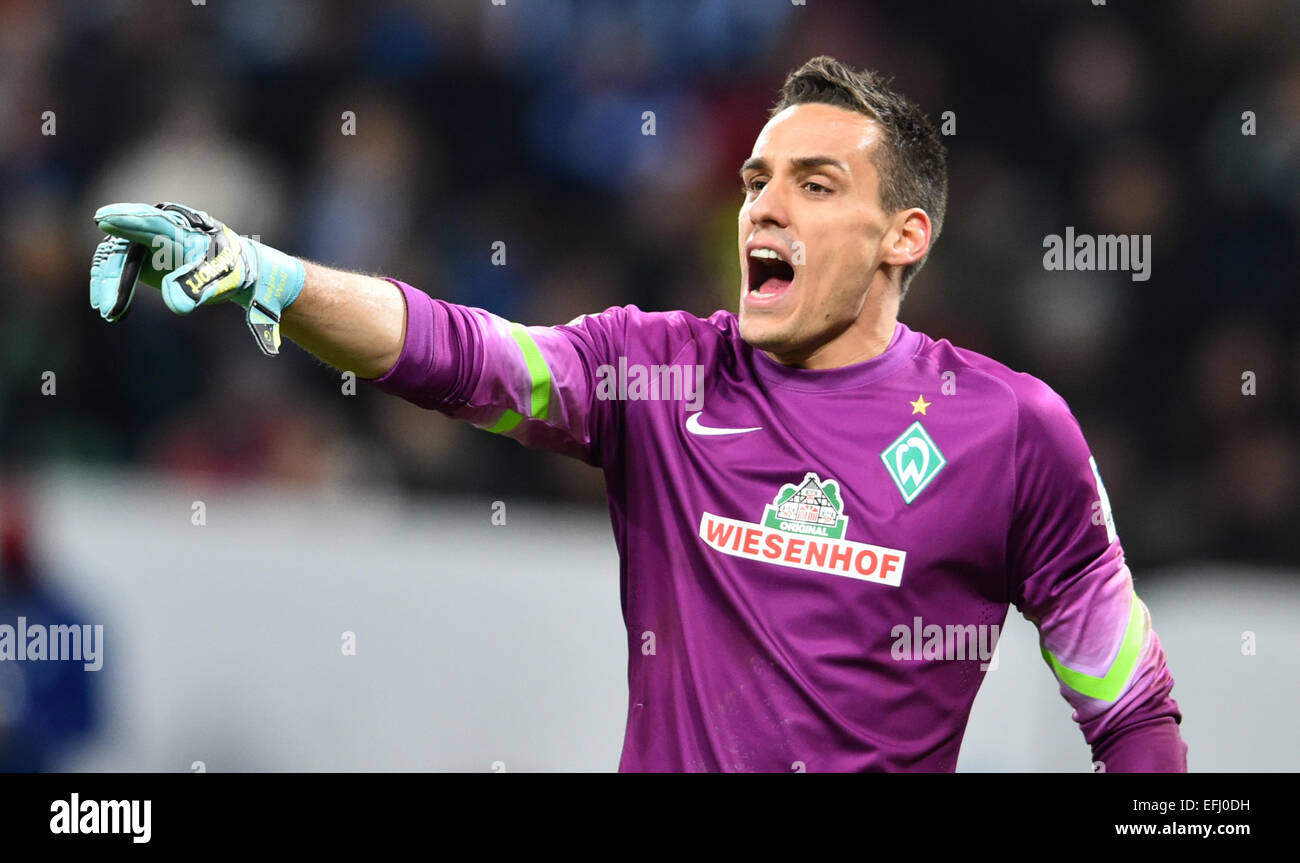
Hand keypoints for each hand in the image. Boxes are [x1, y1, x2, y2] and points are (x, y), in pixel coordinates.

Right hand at [90, 202, 304, 355]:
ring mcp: (143, 241)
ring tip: (108, 313)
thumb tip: (175, 305)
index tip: (103, 217)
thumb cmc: (228, 268)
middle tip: (106, 307)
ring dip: (108, 285)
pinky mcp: (138, 256)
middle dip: (111, 276)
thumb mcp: (218, 278)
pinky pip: (118, 269)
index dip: (127, 218)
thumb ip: (196, 287)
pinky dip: (114, 288)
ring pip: (115, 258)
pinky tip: (114, 312)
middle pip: (123, 246)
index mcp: (177, 227)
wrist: (229, 270)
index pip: (150, 220)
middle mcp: (154, 229)